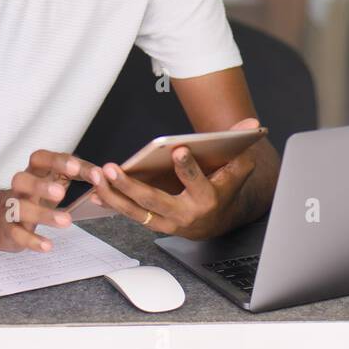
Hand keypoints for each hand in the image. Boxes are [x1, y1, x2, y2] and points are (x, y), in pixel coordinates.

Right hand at [0, 150, 97, 251]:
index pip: (41, 159)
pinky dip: (32, 240)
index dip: (58, 162)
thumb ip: (76, 173)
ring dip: (43, 214)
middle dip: (41, 185)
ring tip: (66, 221)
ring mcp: (12, 209)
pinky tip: (48, 245)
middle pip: (22, 179)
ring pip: (20, 208)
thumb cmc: (33, 196)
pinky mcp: (9, 230)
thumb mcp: (53, 180)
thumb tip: (102, 172)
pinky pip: (17, 234)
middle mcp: (20, 188)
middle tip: (61, 193)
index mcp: (34, 172)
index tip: (78, 169)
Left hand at [84, 118, 261, 240]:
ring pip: (136, 211)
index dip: (188, 168)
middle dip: (131, 185)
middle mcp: (185, 214)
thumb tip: (252, 124)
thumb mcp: (237, 167)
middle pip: (155, 200)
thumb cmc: (224, 188)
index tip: (178, 150)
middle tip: (112, 168)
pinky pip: (130, 215)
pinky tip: (97, 191)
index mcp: (207, 198)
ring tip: (99, 174)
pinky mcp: (154, 224)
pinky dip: (112, 203)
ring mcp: (167, 222)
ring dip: (114, 194)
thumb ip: (241, 143)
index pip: (197, 182)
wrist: (219, 220)